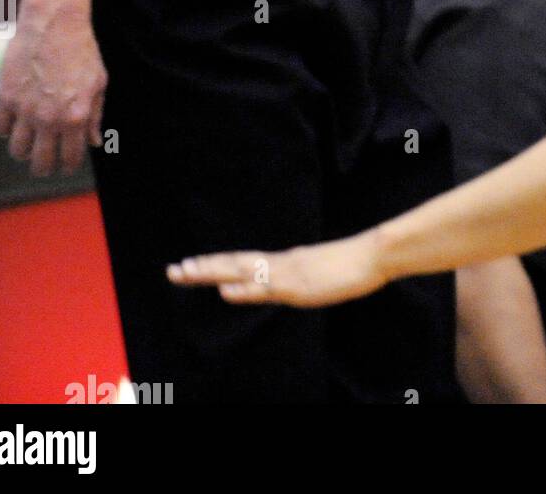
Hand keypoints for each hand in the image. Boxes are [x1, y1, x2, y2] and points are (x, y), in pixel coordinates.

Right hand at [0, 8, 106, 176]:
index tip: (66, 166)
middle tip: (45, 164)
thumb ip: (96, 116)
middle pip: (40, 161)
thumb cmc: (82, 51)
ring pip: (17, 149)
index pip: (69, 158)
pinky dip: (5, 130)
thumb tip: (94, 142)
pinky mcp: (6, 97)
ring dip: (24, 151)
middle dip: (44, 167)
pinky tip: (13, 123)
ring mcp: (25, 109)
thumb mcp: (99, 83)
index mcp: (75, 117)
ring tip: (29, 144)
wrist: (55, 25)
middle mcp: (49, 118)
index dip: (68, 166)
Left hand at [167, 231, 387, 307]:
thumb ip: (293, 274)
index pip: (243, 261)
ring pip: (242, 271)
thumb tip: (280, 280)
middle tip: (173, 270)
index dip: (216, 264)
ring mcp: (287, 273)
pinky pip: (265, 287)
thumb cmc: (351, 263)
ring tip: (184, 272)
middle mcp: (280, 263)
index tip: (190, 265)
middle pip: (234, 263)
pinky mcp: (298, 285)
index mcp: (285, 260)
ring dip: (211, 272)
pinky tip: (223, 289)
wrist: (373, 254)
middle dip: (202, 268)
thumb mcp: (316, 271)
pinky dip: (243, 288)